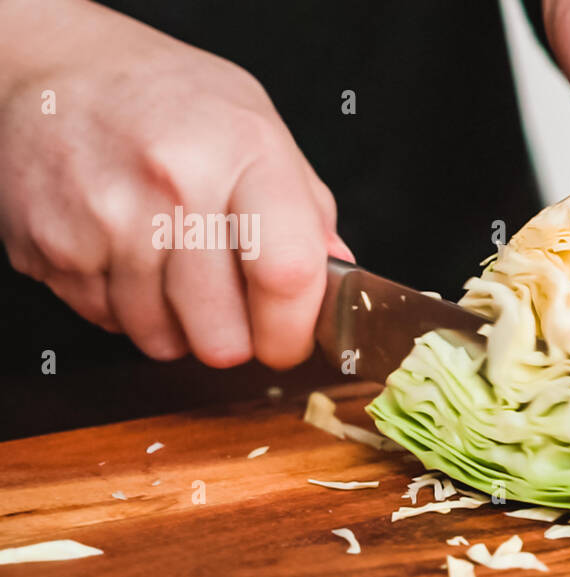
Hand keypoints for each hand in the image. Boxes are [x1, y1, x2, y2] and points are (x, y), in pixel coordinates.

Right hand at [0, 0, 350, 367]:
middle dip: (235, 340)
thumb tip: (341, 275)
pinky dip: (125, 307)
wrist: (64, 68)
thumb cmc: (176, 103)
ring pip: (162, 340)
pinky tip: (128, 257)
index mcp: (245, 155)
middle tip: (230, 308)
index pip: (287, 276)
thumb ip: (309, 209)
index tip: (288, 341)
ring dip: (176, 325)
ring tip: (172, 266)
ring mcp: (107, 219)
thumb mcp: (262, 130)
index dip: (292, 331)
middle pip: (221, 335)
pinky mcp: (54, 246)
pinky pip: (108, 322)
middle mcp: (175, 186)